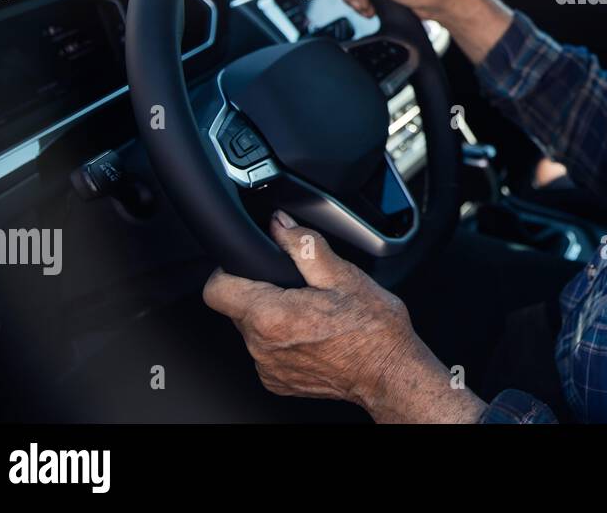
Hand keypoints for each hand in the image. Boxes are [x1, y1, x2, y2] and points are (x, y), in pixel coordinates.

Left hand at [203, 210, 485, 423]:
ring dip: (274, 316)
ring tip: (312, 311)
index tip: (249, 264)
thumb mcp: (343, 275)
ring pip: (254, 330)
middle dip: (261, 291)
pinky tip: (314, 334)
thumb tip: (280, 225)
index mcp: (271, 316)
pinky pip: (267, 352)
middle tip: (299, 287)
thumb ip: (304, 245)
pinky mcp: (278, 382)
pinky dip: (284, 340)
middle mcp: (261, 346)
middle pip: (237, 308)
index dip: (228, 270)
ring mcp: (268, 368)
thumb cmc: (372, 330)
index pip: (216, 289)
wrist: (390, 374)